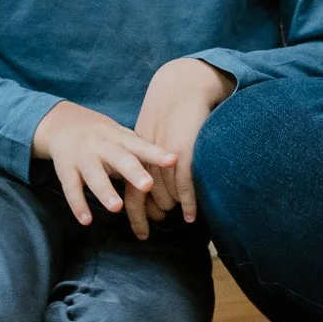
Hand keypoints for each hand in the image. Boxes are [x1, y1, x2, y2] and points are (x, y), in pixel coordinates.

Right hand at [32, 100, 175, 227]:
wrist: (63, 123)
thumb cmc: (103, 136)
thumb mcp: (122, 136)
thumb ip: (143, 151)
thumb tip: (176, 169)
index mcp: (119, 138)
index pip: (140, 146)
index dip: (156, 153)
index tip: (174, 160)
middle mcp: (102, 146)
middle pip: (119, 159)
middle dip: (133, 172)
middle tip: (147, 185)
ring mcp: (82, 157)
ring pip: (94, 175)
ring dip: (105, 191)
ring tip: (116, 208)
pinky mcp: (65, 170)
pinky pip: (71, 188)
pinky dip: (78, 205)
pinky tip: (86, 220)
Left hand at [131, 57, 235, 226]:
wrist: (180, 89)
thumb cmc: (168, 116)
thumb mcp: (150, 140)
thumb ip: (147, 163)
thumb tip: (150, 191)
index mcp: (134, 157)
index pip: (130, 193)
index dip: (135, 215)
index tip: (141, 232)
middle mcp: (145, 160)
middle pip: (142, 199)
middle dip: (148, 217)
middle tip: (152, 230)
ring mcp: (163, 159)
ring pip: (164, 196)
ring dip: (170, 209)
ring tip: (177, 216)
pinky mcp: (181, 154)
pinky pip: (184, 187)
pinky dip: (188, 204)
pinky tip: (191, 216)